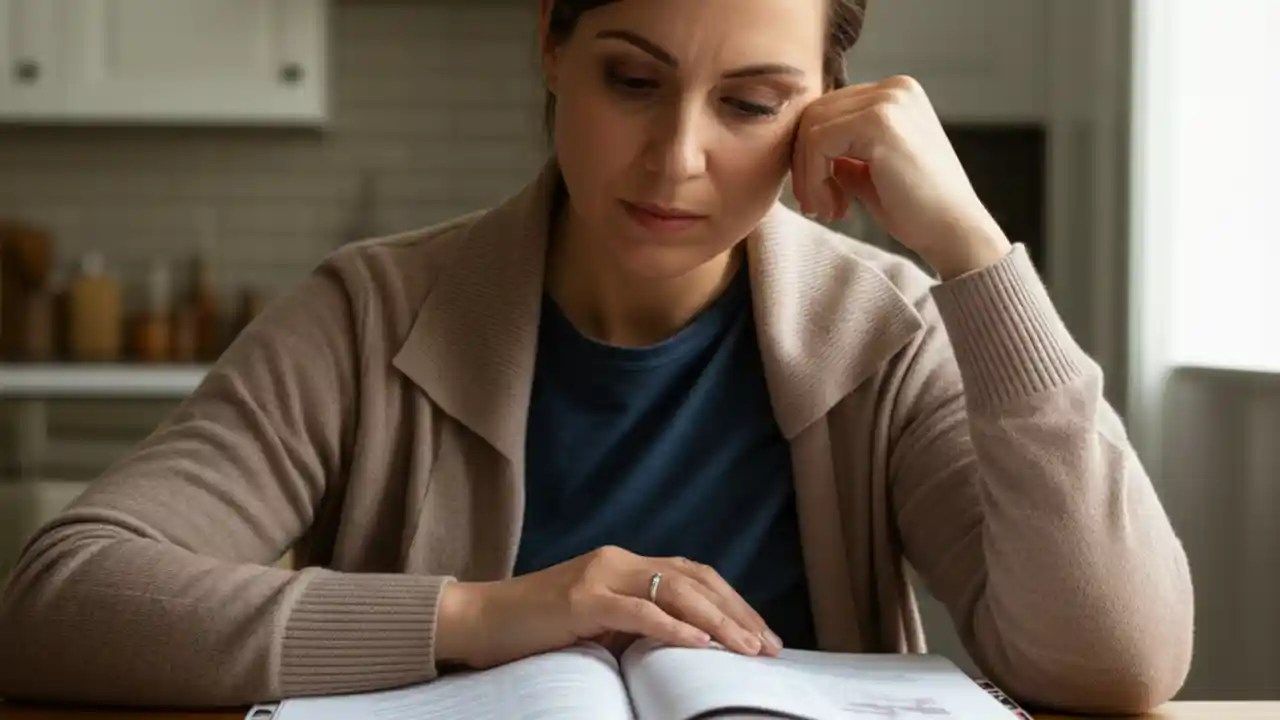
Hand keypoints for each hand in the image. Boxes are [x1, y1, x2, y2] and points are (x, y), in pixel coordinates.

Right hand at [435, 545, 783, 669]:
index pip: (693, 575)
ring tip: (747, 648)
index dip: (732, 602)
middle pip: (695, 579)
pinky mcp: (582, 599)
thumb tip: (686, 644)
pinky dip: (674, 626)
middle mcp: (618, 560)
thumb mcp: (595, 624)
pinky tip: (700, 643)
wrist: (479, 621)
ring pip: (676, 590)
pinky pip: (639, 610)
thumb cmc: (535, 629)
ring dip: (718, 622)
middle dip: (738, 612)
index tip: (761, 634)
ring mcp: (600, 575)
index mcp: (623, 564)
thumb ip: (634, 624)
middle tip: (769, 645)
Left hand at [791, 75, 1011, 278]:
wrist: (953, 232)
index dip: (812, 156)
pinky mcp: (878, 122)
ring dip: (808, 176)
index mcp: (895, 93)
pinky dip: (814, 179)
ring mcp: (888, 100)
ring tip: (826, 210)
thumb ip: (840, 152)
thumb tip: (799, 150)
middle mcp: (894, 87)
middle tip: (817, 206)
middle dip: (806, 165)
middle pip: (815, 114)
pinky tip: (834, 207)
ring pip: (811, 128)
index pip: (828, 111)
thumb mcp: (869, 170)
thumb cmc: (915, 208)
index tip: (820, 197)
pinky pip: (818, 142)